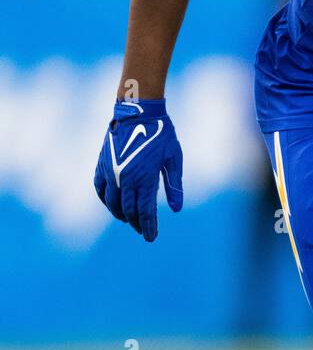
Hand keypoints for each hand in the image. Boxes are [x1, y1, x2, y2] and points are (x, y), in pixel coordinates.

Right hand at [94, 99, 183, 240]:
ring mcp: (111, 172)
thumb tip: (176, 209)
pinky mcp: (102, 164)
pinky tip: (112, 203)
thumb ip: (174, 184)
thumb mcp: (174, 158)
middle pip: (128, 211)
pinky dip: (105, 199)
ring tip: (129, 220)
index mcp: (145, 178)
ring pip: (112, 203)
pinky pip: (99, 189)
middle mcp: (125, 178)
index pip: (145, 212)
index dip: (149, 227)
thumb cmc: (161, 133)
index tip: (151, 238)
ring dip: (120, 214)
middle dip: (136, 223)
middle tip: (143, 230)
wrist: (137, 111)